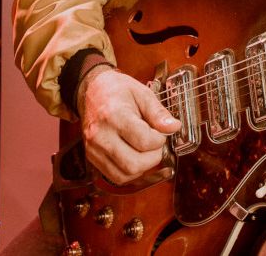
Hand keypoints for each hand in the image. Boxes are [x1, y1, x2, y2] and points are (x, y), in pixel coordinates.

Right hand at [77, 65, 180, 183]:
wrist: (92, 91)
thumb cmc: (118, 90)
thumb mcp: (142, 93)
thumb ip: (158, 112)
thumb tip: (174, 127)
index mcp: (114, 114)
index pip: (143, 141)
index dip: (160, 140)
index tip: (162, 133)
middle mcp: (100, 135)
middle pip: (133, 164)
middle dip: (153, 157)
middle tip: (157, 144)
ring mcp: (94, 149)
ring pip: (124, 175)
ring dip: (143, 167)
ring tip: (147, 150)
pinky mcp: (92, 158)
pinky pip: (115, 176)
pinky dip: (131, 172)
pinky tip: (136, 156)